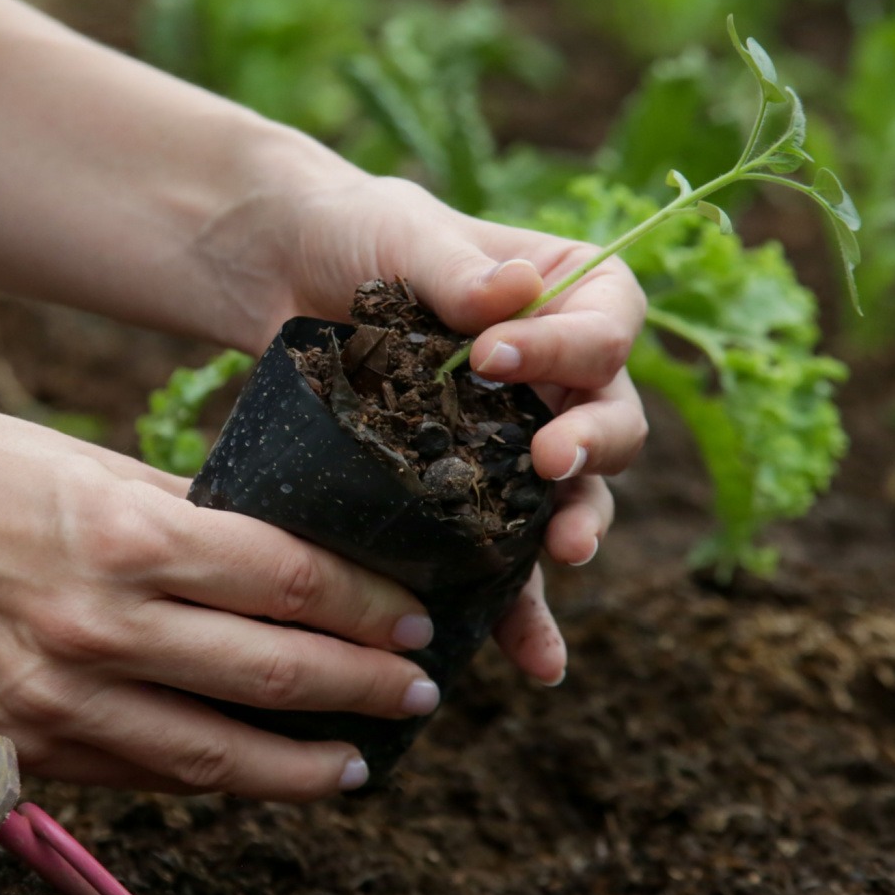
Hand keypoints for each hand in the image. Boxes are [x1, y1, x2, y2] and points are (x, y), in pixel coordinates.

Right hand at [0, 397, 446, 799]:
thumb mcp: (85, 463)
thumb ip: (181, 518)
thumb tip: (274, 557)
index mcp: (128, 535)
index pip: (290, 580)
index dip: (367, 606)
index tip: (414, 618)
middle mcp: (102, 624)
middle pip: (273, 672)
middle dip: (365, 687)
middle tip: (419, 692)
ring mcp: (57, 697)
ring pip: (215, 754)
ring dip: (304, 764)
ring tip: (359, 762)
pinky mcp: (16, 745)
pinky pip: (136, 776)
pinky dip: (206, 783)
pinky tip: (250, 778)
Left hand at [197, 174, 649, 686]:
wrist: (281, 276)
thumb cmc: (354, 233)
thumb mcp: (401, 232)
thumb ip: (456, 268)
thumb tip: (515, 292)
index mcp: (568, 292)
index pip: (608, 325)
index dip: (568, 348)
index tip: (493, 356)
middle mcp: (562, 372)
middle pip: (612, 419)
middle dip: (591, 446)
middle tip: (549, 462)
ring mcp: (520, 439)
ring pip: (575, 497)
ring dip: (578, 527)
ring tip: (563, 553)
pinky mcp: (469, 495)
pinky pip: (510, 562)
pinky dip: (526, 611)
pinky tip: (535, 661)